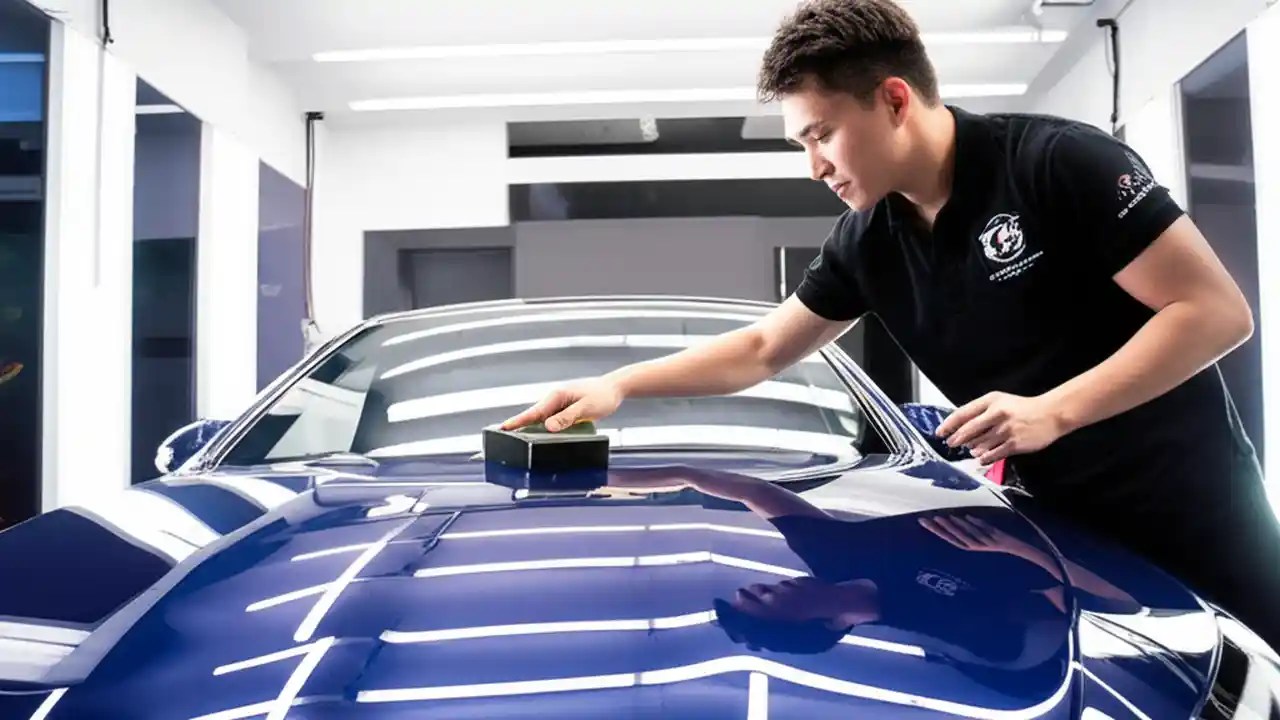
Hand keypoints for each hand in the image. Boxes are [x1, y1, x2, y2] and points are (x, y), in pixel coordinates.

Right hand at [500, 377, 624, 431]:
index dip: (518, 421)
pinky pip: (550, 421)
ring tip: (514, 440)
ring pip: (541, 420)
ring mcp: (559, 405)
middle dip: (518, 426)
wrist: (614, 388)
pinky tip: (538, 437)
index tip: (503, 427)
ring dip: (530, 429)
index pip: (534, 412)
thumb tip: (549, 427)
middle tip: (502, 436)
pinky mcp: (564, 411)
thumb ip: (568, 417)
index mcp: (557, 396)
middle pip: (533, 416)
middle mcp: (555, 400)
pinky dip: (543, 429)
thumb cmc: (602, 396)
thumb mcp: (587, 407)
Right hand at [919, 514, 1030, 557]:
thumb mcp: (984, 534)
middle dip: (940, 529)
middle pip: (954, 537)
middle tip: (928, 519)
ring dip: (955, 526)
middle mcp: (974, 546)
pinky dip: (973, 524)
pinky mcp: (994, 539)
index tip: (924, 521)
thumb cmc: (999, 540)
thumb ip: (974, 527)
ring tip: (944, 517)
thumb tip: (961, 517)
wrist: (1019, 547)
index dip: (936, 531)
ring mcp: (984, 543)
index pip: (949, 538)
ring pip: (967, 534)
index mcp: (970, 545)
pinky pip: (981, 530)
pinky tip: (966, 517)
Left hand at [934, 392, 1067, 463]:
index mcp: (991, 401)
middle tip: (951, 444)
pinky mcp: (1014, 443)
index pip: (964, 413)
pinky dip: (985, 458)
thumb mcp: (1000, 402)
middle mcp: (997, 414)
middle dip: (957, 439)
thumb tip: (962, 426)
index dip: (949, 424)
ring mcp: (1006, 430)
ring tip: (970, 451)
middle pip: (969, 429)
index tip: (940, 432)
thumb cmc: (1023, 408)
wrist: (1051, 414)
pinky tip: (981, 459)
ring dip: (972, 449)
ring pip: (981, 443)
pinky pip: (994, 454)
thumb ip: (982, 411)